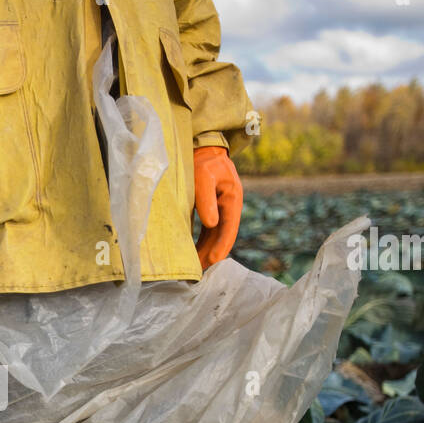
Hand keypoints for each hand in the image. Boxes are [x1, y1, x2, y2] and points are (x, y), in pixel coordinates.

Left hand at [193, 146, 242, 269]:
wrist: (202, 149)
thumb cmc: (203, 161)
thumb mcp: (203, 175)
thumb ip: (205, 198)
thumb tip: (211, 223)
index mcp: (233, 199)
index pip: (229, 228)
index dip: (221, 246)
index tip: (213, 261)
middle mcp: (228, 208)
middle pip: (221, 237)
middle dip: (211, 255)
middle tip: (198, 273)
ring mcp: (220, 211)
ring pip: (214, 237)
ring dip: (205, 252)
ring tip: (194, 269)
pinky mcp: (209, 212)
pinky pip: (206, 233)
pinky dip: (200, 244)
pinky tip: (191, 255)